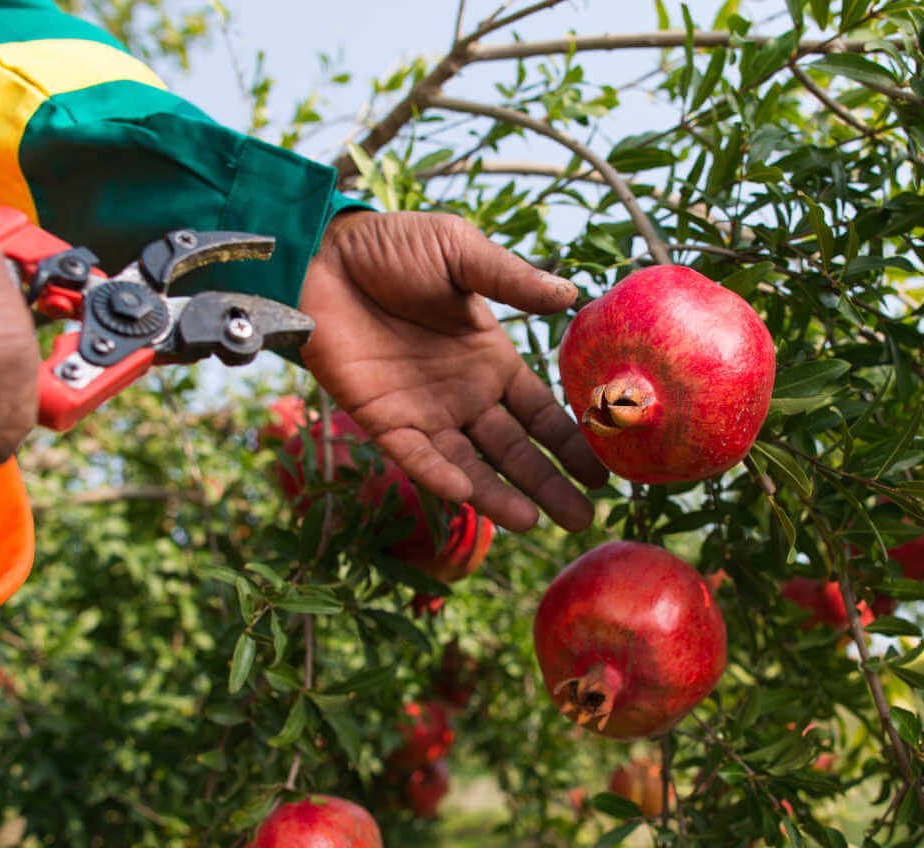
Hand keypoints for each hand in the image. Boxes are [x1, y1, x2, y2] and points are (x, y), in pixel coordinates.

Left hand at [298, 211, 607, 532]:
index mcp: (489, 359)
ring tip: (534, 523)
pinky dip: (438, 475)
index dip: (570, 441)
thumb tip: (571, 295)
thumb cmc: (390, 247)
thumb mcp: (459, 252)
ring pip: (469, 465)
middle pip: (515, 451)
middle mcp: (463, 395)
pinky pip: (415, 455)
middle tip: (581, 519)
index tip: (602, 471)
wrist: (321, 254)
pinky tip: (464, 492)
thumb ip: (511, 279)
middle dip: (549, 484)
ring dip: (499, 495)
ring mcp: (424, 411)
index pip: (539, 412)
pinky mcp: (382, 420)